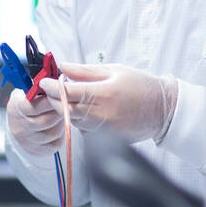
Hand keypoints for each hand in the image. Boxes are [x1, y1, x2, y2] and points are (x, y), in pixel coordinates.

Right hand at [5, 88, 65, 156]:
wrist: (17, 123)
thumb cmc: (27, 102)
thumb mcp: (27, 91)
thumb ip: (38, 86)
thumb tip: (56, 80)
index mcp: (17, 107)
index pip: (35, 106)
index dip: (50, 99)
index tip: (59, 94)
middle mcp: (20, 126)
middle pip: (48, 120)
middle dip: (60, 111)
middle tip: (66, 104)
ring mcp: (27, 140)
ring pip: (54, 132)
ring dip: (62, 123)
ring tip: (62, 114)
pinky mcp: (36, 150)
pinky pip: (55, 143)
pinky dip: (61, 135)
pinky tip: (59, 126)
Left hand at [40, 62, 177, 143]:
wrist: (162, 110)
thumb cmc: (140, 86)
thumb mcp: (114, 70)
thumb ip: (86, 71)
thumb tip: (63, 66)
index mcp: (104, 94)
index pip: (68, 92)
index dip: (51, 87)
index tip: (43, 82)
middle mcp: (101, 115)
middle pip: (65, 109)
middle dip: (53, 99)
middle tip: (51, 89)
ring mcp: (103, 130)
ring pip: (71, 120)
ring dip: (65, 109)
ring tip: (70, 96)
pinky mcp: (104, 139)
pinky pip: (82, 129)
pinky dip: (78, 119)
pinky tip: (86, 109)